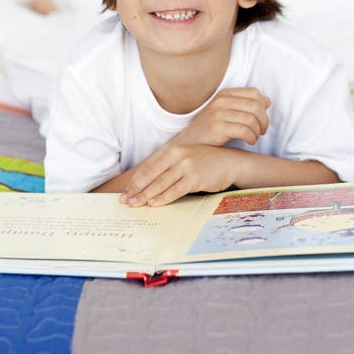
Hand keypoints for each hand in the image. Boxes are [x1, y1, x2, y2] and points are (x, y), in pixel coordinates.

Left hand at [120, 144, 237, 206]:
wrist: (229, 162)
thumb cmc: (205, 161)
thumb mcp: (185, 157)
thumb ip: (169, 165)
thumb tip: (149, 182)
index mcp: (172, 149)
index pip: (149, 167)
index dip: (136, 180)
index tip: (125, 191)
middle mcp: (177, 155)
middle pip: (151, 175)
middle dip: (136, 189)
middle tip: (124, 201)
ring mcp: (186, 166)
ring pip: (161, 183)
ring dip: (146, 195)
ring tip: (135, 204)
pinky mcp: (195, 177)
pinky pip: (175, 190)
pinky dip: (163, 198)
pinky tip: (154, 204)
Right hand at [172, 87, 270, 147]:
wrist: (189, 144)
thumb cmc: (209, 130)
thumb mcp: (226, 113)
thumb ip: (246, 105)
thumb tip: (267, 100)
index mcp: (224, 94)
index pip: (254, 93)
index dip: (263, 106)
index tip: (261, 119)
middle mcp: (221, 101)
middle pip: (255, 105)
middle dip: (264, 120)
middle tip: (262, 130)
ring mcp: (218, 114)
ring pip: (251, 119)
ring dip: (257, 131)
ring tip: (254, 137)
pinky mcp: (218, 128)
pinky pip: (245, 130)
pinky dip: (252, 137)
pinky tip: (249, 141)